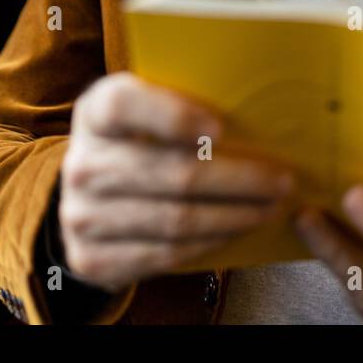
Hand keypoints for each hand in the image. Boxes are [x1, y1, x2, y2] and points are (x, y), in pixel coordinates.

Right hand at [59, 72, 296, 292]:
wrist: (89, 200)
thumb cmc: (137, 144)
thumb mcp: (144, 111)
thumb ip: (180, 104)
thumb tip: (257, 115)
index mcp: (94, 112)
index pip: (123, 105)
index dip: (172, 115)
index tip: (221, 128)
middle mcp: (81, 164)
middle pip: (171, 173)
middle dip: (238, 179)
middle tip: (281, 181)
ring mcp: (82, 215)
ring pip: (176, 219)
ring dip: (234, 216)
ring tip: (269, 208)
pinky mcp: (91, 258)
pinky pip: (165, 254)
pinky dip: (210, 243)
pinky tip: (236, 231)